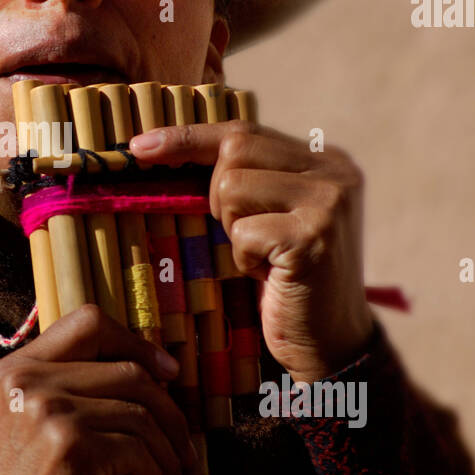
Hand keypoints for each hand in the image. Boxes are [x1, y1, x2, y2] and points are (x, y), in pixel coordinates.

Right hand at [0, 304, 194, 474]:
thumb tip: (145, 371)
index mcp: (15, 367)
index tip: (167, 372)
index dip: (135, 343)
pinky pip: (137, 450)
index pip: (88, 322)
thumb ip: (63, 388)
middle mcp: (28, 380)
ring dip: (168, 451)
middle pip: (127, 371)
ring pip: (140, 413)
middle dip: (169, 411)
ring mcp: (48, 410)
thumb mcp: (25, 422)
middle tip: (183, 446)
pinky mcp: (71, 447)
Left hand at [129, 119, 375, 382]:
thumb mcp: (271, 216)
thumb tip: (157, 148)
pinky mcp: (313, 237)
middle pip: (236, 151)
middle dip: (217, 195)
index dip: (188, 136)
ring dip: (232, 229)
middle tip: (243, 235)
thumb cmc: (285, 279)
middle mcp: (335, 172)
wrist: (330, 343)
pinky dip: (243, 259)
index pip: (244, 131)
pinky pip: (242, 232)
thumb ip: (248, 178)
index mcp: (325, 159)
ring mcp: (329, 203)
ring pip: (231, 188)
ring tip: (263, 256)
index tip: (138, 146)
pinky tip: (270, 276)